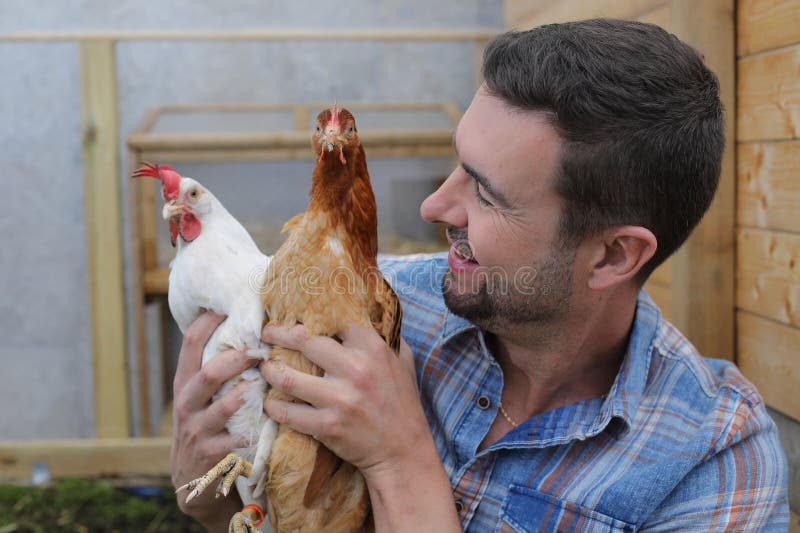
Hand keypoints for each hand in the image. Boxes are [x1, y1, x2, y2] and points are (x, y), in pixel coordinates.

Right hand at [170, 310, 258, 530]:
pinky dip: (250, 434)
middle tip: (260, 349)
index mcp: (186, 382)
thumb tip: (244, 327)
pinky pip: (233, 443)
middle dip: (235, 359)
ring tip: (263, 384)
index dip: (207, 322)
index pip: (189, 344)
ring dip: (245, 395)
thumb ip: (216, 367)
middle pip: (208, 374)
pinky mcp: (210, 456)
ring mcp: (197, 431)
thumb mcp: (201, 396)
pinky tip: (266, 425)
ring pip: (221, 409)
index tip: (228, 306)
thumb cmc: (206, 425)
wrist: (192, 481)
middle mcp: (187, 404)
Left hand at [259, 323, 423, 474]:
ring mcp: (340, 399)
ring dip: (269, 371)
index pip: (332, 320)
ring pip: (288, 378)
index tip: (294, 318)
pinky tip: (270, 403)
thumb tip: (365, 311)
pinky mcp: (328, 426)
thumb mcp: (403, 360)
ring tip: (264, 367)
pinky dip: (274, 407)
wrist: (404, 450)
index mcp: (373, 348)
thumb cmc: (402, 402)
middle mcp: (356, 369)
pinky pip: (288, 413)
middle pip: (304, 340)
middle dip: (278, 334)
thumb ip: (385, 335)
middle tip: (266, 335)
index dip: (309, 317)